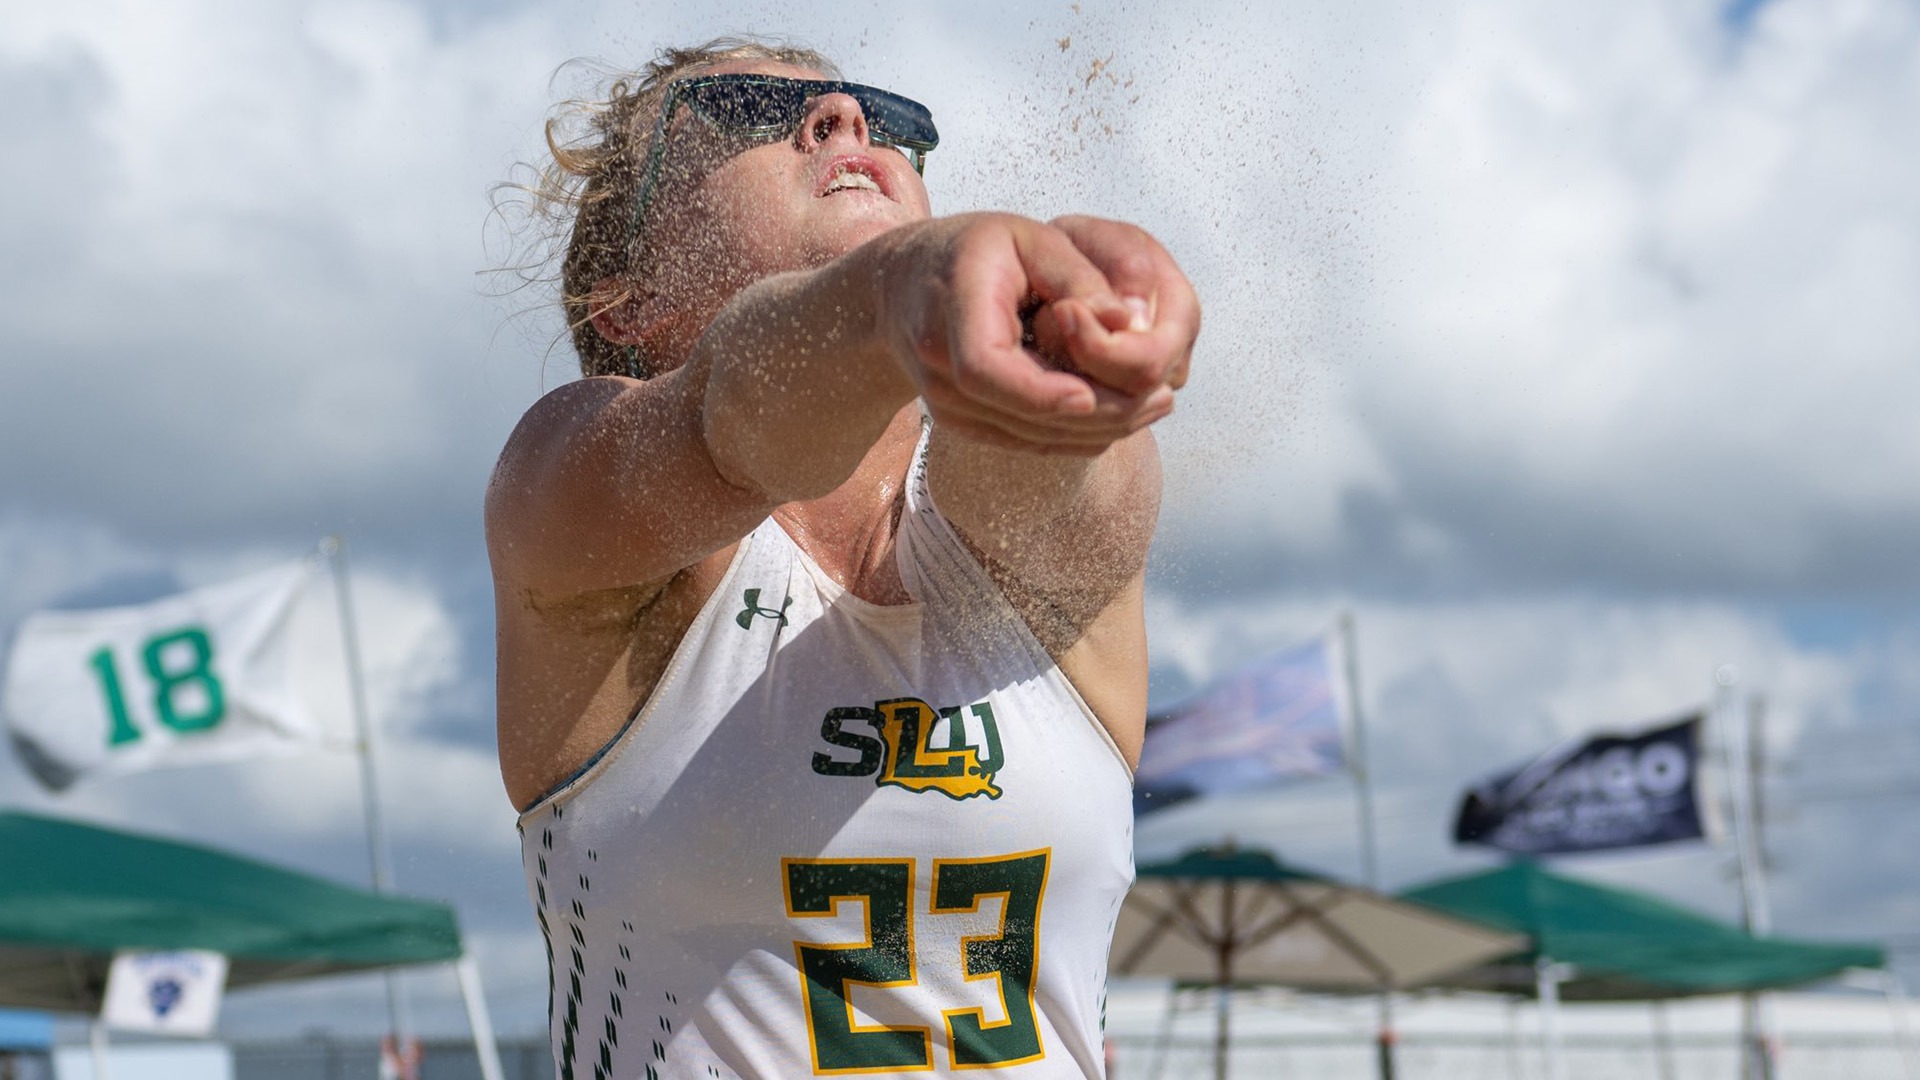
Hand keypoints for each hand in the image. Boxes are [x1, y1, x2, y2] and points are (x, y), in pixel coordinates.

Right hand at [881, 213, 1196, 454]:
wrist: (902, 289)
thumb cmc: (972, 251)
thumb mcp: (1025, 236)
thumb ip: (1077, 275)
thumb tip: (1132, 319)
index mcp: (949, 319)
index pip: (985, 370)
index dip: (1039, 392)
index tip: (1091, 396)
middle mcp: (940, 375)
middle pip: (1019, 415)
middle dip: (1097, 415)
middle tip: (1162, 399)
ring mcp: (951, 408)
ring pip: (1032, 438)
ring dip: (1100, 429)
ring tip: (1157, 404)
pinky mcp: (969, 425)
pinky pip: (1031, 442)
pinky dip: (1081, 433)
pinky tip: (1125, 413)